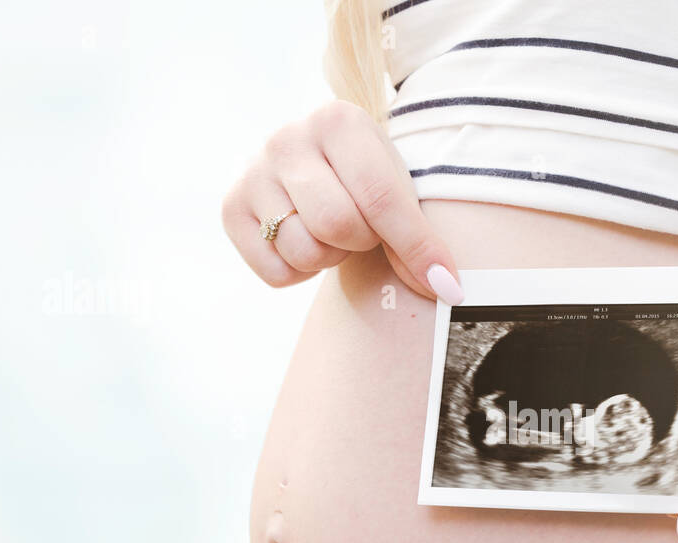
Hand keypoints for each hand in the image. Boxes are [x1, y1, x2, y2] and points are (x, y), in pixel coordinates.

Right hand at [221, 100, 462, 301]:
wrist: (319, 168)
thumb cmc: (368, 181)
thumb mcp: (399, 191)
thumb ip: (418, 238)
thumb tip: (444, 289)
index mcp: (337, 119)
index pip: (380, 198)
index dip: (415, 248)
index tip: (446, 286)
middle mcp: (286, 138)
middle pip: (336, 226)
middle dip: (361, 243)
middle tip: (363, 230)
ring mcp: (252, 171)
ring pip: (304, 251)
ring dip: (329, 258)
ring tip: (331, 233)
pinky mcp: (231, 208)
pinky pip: (276, 272)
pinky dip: (299, 273)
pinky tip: (304, 242)